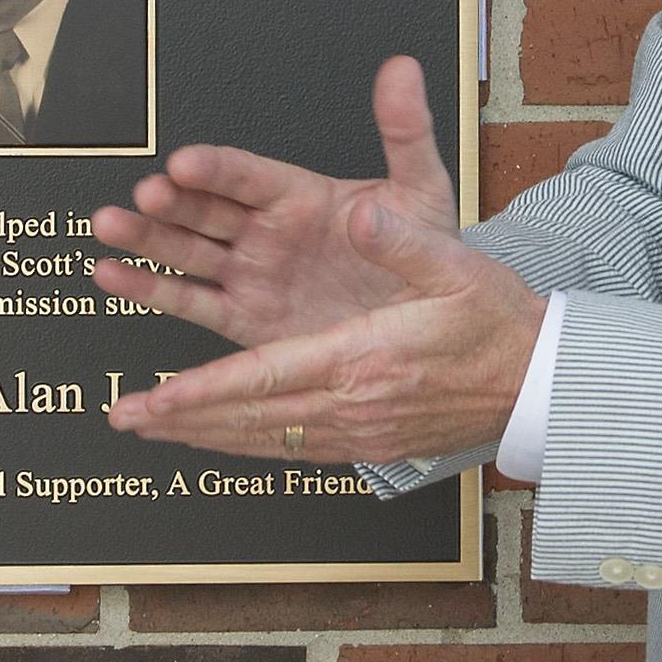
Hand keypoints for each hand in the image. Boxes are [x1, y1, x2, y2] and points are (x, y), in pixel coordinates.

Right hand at [90, 57, 459, 348]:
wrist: (427, 327)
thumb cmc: (421, 253)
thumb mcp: (422, 191)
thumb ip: (406, 132)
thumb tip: (402, 68)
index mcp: (301, 196)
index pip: (248, 175)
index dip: (215, 168)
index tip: (186, 162)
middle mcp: (265, 230)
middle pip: (206, 210)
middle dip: (172, 202)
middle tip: (145, 194)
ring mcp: (250, 274)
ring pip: (187, 252)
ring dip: (146, 239)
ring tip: (108, 226)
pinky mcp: (242, 319)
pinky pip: (189, 304)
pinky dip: (149, 290)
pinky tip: (112, 275)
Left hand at [103, 200, 546, 464]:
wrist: (538, 383)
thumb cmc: (497, 322)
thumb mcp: (456, 265)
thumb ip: (400, 238)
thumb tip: (356, 212)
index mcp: (365, 360)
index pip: (267, 379)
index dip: (204, 391)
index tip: (153, 397)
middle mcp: (354, 406)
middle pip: (250, 419)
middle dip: (182, 419)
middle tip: (122, 419)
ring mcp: (359, 433)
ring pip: (264, 440)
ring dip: (204, 436)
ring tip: (151, 430)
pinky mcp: (367, 443)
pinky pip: (291, 449)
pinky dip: (246, 444)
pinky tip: (217, 439)